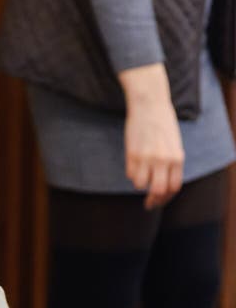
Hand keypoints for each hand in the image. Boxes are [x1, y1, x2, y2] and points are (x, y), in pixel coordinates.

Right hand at [120, 63, 184, 209]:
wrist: (150, 105)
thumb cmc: (162, 124)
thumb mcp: (174, 145)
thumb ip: (171, 163)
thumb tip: (164, 183)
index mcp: (177, 158)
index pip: (174, 187)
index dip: (166, 198)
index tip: (158, 202)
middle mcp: (163, 160)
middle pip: (158, 190)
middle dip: (153, 199)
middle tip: (148, 202)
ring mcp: (147, 157)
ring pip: (140, 184)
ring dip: (140, 183)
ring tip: (140, 175)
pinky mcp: (132, 154)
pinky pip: (130, 174)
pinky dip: (131, 173)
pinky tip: (133, 164)